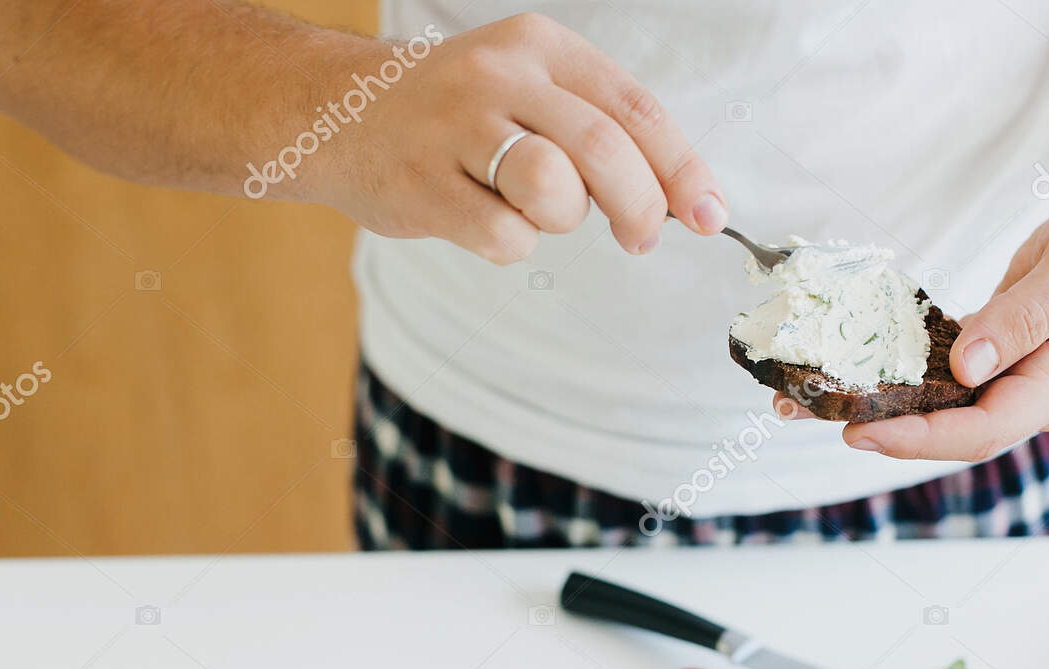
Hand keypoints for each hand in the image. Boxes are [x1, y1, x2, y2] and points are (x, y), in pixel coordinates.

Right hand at [319, 14, 726, 262]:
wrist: (337, 114)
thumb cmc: (455, 117)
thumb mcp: (528, 91)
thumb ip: (596, 131)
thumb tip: (678, 200)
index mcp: (539, 45)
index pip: (634, 106)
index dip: (682, 168)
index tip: (711, 215)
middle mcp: (498, 74)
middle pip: (603, 148)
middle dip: (640, 206)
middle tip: (640, 239)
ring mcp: (455, 127)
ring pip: (552, 189)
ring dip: (561, 218)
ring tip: (531, 207)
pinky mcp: (423, 184)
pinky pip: (503, 236)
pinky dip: (509, 243)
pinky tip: (481, 218)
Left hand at [807, 177, 1048, 461]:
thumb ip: (1024, 318)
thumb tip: (964, 368)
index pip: (981, 429)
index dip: (918, 436)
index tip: (861, 430)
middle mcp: (1026, 389)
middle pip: (944, 427)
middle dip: (875, 427)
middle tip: (799, 414)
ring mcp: (1007, 371)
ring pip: (931, 401)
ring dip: (869, 400)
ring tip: (798, 396)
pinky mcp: (990, 346)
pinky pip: (933, 366)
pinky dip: (889, 365)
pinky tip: (842, 361)